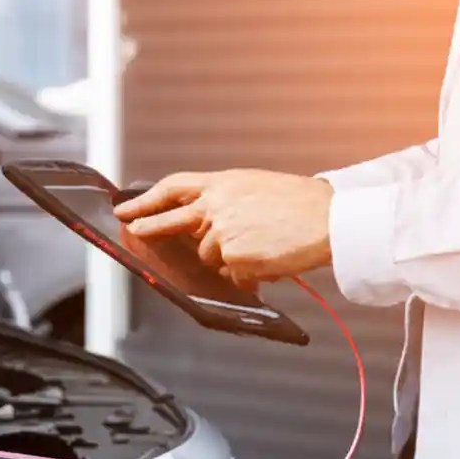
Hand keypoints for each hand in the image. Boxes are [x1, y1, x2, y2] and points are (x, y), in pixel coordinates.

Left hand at [113, 169, 333, 285]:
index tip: (128, 206)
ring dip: (228, 259)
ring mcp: (222, 233)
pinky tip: (270, 261)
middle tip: (135, 231)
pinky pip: (232, 275)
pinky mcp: (233, 258)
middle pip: (172, 220)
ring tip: (263, 246)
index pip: (174, 187)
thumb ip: (226, 204)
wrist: (330, 219)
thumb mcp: (256, 188)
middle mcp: (216, 205)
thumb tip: (206, 229)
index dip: (148, 198)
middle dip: (150, 227)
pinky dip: (248, 274)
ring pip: (209, 256)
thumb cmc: (302, 204)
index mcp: (223, 183)